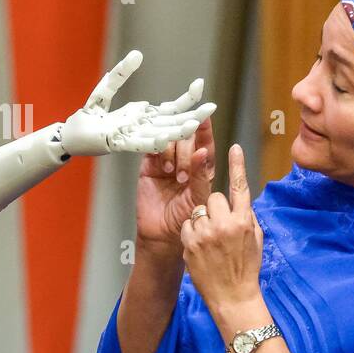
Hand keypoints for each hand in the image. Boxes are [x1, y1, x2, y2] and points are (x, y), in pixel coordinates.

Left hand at [60, 50, 216, 156]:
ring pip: (161, 135)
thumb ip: (120, 75)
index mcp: (143, 117)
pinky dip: (154, 142)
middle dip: (192, 116)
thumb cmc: (89, 119)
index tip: (200, 83)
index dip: (187, 98)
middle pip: (172, 123)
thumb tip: (139, 54)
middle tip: (212, 107)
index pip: (172, 109)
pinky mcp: (118, 144)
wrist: (70, 137)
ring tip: (193, 123)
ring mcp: (132, 137)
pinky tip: (166, 137)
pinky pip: (139, 144)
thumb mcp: (105, 92)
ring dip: (177, 130)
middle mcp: (142, 128)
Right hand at [135, 113, 215, 255]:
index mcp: (201, 169)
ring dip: (172, 154)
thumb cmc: (185, 220)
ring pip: (170, 143)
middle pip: (186, 141)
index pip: (204, 144)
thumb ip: (201, 175)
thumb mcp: (199, 198)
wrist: (161, 236)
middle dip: (186, 149)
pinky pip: (152, 150)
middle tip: (184, 170)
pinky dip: (157, 151)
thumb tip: (203, 151)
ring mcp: (166, 164)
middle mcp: (184, 163)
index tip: (204, 116)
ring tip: (172, 174)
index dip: (204, 130)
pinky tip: (162, 164)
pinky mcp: (149, 168)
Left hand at [179, 143, 263, 314]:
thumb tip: (241, 203)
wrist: (233, 297)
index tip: (234, 147)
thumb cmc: (246, 269)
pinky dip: (191, 235)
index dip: (237, 166)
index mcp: (244, 220)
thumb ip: (247, 217)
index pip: (241, 187)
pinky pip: (187, 227)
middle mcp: (225, 224)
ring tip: (209, 243)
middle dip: (214, 209)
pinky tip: (200, 249)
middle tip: (218, 227)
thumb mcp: (255, 240)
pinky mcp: (190, 243)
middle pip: (213, 198)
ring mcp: (206, 233)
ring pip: (198, 212)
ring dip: (201, 223)